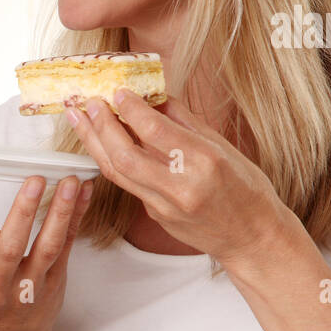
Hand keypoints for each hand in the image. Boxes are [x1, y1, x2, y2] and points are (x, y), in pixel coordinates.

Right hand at [0, 170, 93, 330]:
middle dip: (23, 211)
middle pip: (10, 246)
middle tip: (35, 178)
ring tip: (69, 183)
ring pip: (47, 247)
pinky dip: (75, 218)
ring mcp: (28, 287)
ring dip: (60, 213)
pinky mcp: (54, 283)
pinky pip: (66, 246)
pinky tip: (82, 193)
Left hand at [65, 91, 297, 265]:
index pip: (157, 130)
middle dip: (101, 125)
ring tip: (78, 118)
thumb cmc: (246, 191)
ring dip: (93, 142)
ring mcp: (166, 206)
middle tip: (89, 102)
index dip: (131, 109)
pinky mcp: (155, 216)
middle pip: (126, 155)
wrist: (252, 239)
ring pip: (117, 172)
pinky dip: (111, 159)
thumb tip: (156, 95)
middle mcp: (182, 186)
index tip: (118, 91)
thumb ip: (186, 122)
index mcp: (205, 162)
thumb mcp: (225, 148)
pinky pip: (127, 184)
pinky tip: (101, 142)